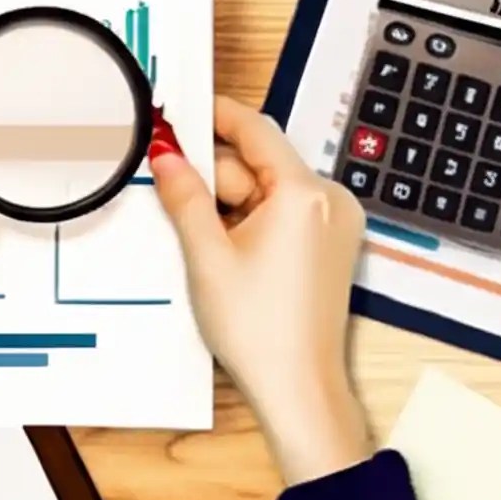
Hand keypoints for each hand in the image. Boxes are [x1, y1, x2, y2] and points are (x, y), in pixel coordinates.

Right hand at [149, 97, 372, 484]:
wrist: (298, 388)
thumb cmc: (261, 331)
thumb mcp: (207, 256)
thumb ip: (184, 197)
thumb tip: (167, 156)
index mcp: (303, 194)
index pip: (255, 130)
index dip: (214, 116)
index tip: (182, 111)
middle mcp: (328, 201)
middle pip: (259, 163)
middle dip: (214, 175)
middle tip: (169, 183)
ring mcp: (334, 224)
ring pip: (267, 191)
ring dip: (229, 202)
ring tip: (199, 238)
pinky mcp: (329, 246)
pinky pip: (283, 214)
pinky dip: (251, 221)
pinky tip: (223, 248)